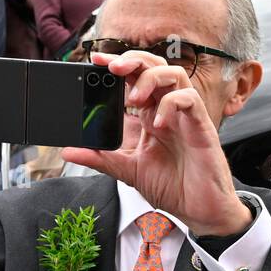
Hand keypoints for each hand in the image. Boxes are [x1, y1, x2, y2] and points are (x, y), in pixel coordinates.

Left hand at [63, 52, 250, 236]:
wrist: (199, 210)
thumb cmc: (173, 187)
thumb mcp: (127, 172)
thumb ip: (100, 159)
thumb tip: (69, 152)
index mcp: (149, 116)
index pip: (134, 78)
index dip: (117, 64)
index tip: (94, 61)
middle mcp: (167, 110)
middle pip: (154, 66)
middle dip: (132, 60)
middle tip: (111, 68)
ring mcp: (185, 116)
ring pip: (173, 74)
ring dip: (150, 78)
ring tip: (133, 99)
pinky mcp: (201, 125)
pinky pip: (189, 99)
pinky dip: (171, 104)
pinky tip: (158, 123)